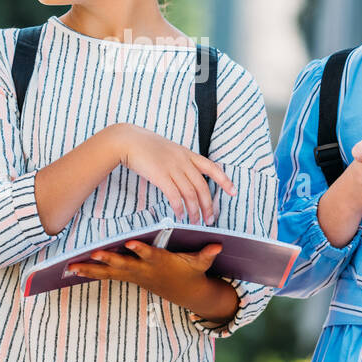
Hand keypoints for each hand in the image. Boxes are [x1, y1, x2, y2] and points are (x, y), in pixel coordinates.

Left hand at [67, 239, 223, 306]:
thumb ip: (207, 254)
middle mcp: (143, 270)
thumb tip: (218, 245)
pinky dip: (89, 272)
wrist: (184, 293)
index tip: (130, 244)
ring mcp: (134, 275)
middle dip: (108, 260)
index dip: (140, 250)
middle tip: (93, 255)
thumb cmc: (191, 272)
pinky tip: (72, 269)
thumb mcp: (201, 264)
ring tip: (71, 266)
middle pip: (124, 265)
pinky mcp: (127, 277)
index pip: (149, 255)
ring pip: (109, 272)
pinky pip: (105, 275)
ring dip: (90, 269)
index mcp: (160, 262)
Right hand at [114, 124, 235, 224]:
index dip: (224, 180)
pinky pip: (175, 196)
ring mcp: (172, 168)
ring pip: (190, 194)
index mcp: (187, 153)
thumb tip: (186, 176)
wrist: (128, 140)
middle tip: (210, 219)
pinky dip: (179, 208)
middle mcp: (183, 161)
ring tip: (195, 221)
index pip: (212, 167)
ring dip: (194, 210)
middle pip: (202, 186)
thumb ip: (180, 161)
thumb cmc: (145, 146)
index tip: (233, 191)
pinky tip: (180, 215)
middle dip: (208, 205)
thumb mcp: (169, 149)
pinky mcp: (160, 176)